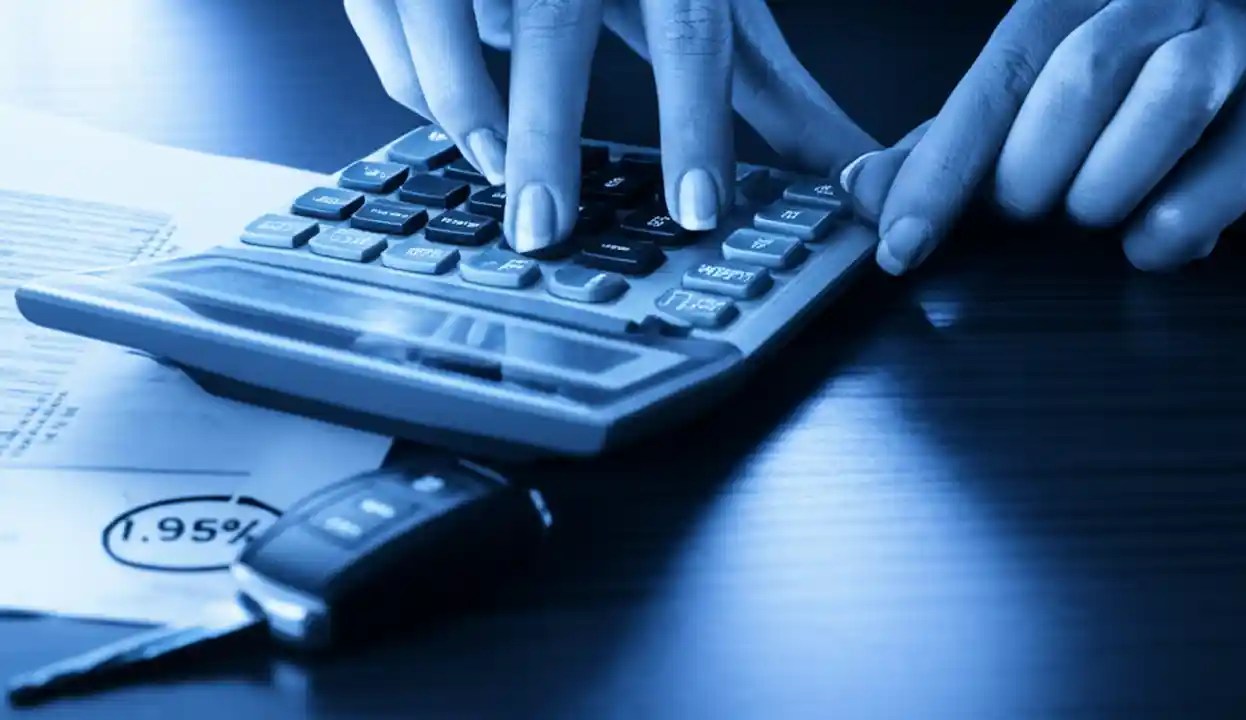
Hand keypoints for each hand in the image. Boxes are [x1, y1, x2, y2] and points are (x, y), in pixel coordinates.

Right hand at [346, 0, 877, 253]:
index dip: (694, 120)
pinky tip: (444, 109)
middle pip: (553, 25)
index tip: (697, 207)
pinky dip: (409, 72)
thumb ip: (774, 90)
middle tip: (544, 230)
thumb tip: (852, 177)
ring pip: (444, 14)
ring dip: (461, 103)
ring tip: (490, 168)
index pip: (692, 27)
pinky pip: (382, 11)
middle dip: (545, 138)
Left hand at [844, 0, 1245, 273]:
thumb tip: (859, 189)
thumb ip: (944, 152)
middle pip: (1075, 83)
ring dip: (1102, 194)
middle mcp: (1163, 0)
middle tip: (1027, 212)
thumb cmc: (1116, 115)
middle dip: (1029, 179)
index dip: (942, 167)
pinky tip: (1152, 237)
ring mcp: (1241, 45)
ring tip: (1092, 214)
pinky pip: (1226, 177)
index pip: (998, 74)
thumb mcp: (1021, 124)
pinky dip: (1168, 233)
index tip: (901, 243)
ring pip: (1162, 111)